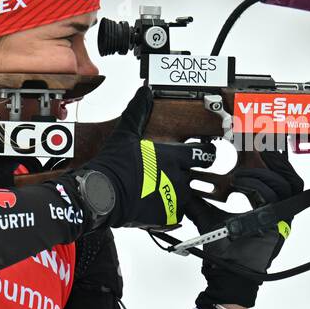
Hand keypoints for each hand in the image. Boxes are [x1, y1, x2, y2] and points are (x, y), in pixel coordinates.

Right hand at [83, 85, 215, 229]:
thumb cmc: (114, 164)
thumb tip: (144, 92)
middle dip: (198, 175)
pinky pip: (179, 213)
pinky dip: (172, 209)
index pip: (205, 154)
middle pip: (203, 177)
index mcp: (174, 156)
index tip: (206, 154)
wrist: (102, 194)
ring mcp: (175, 198)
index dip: (207, 154)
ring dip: (183, 193)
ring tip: (167, 191)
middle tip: (190, 174)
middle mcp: (179, 177)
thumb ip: (139, 112)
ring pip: (191, 196)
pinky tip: (158, 203)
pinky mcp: (168, 215)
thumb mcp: (126, 134)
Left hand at [186, 146, 302, 307]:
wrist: (227, 277)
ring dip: (261, 172)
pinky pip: (272, 197)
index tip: (259, 141)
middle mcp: (277, 211)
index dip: (271, 157)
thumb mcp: (210, 219)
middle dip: (273, 158)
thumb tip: (183, 187)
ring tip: (240, 169)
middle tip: (258, 143)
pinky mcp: (278, 224)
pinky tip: (239, 182)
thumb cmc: (223, 252)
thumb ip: (200, 202)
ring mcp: (280, 217)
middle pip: (285, 175)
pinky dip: (256, 186)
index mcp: (266, 207)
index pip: (276, 175)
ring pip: (281, 183)